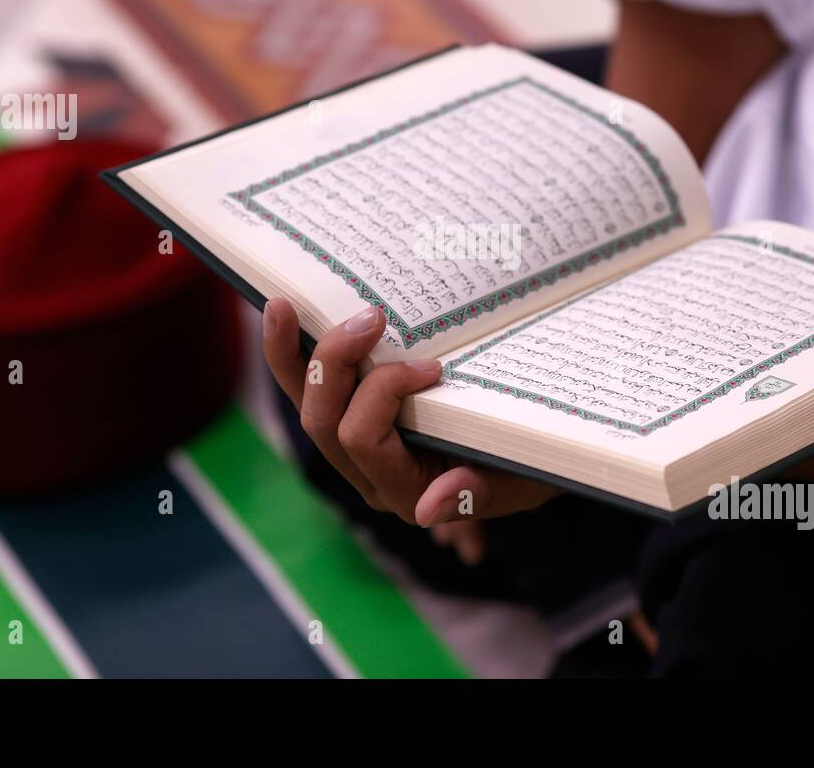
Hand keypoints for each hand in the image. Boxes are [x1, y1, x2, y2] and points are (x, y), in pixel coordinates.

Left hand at [262, 298, 558, 525]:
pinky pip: (308, 390)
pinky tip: (282, 313)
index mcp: (403, 489)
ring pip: (305, 404)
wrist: (531, 448)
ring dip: (292, 355)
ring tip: (284, 305)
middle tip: (374, 315)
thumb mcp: (521, 477)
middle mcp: (368, 473)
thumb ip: (478, 493)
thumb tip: (429, 508)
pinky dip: (291, 355)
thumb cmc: (531, 460)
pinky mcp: (351, 417)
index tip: (433, 365)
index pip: (364, 438)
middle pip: (323, 421)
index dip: (384, 392)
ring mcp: (354, 447)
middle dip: (338, 363)